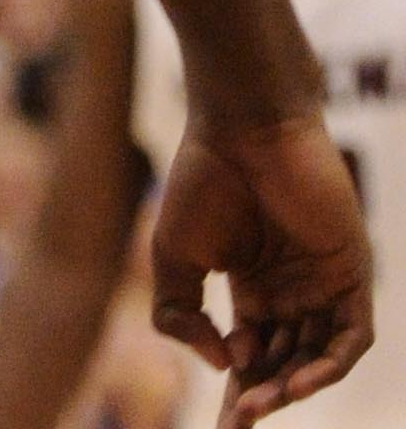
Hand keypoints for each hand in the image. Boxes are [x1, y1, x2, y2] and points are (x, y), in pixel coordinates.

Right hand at [151, 110, 371, 421]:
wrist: (241, 125)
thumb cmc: (203, 178)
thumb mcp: (172, 254)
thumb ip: (180, 313)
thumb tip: (223, 364)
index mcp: (253, 287)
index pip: (252, 357)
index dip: (238, 395)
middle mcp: (292, 292)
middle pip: (284, 365)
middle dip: (261, 397)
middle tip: (238, 422)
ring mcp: (323, 284)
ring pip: (317, 359)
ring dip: (292, 388)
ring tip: (261, 403)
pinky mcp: (351, 274)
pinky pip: (350, 339)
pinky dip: (328, 367)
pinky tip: (297, 383)